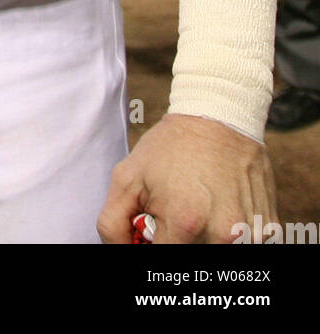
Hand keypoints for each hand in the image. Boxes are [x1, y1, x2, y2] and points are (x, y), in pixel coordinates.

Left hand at [97, 113, 277, 243]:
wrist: (218, 115)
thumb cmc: (170, 147)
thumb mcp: (127, 177)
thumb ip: (113, 223)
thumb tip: (119, 253)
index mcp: (184, 223)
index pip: (162, 265)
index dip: (152, 249)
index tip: (152, 235)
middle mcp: (221, 235)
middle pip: (192, 261)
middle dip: (178, 243)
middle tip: (176, 216)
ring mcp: (249, 234)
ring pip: (217, 255)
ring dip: (205, 241)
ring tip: (199, 209)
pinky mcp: (268, 230)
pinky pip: (244, 247)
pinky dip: (229, 236)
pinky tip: (220, 207)